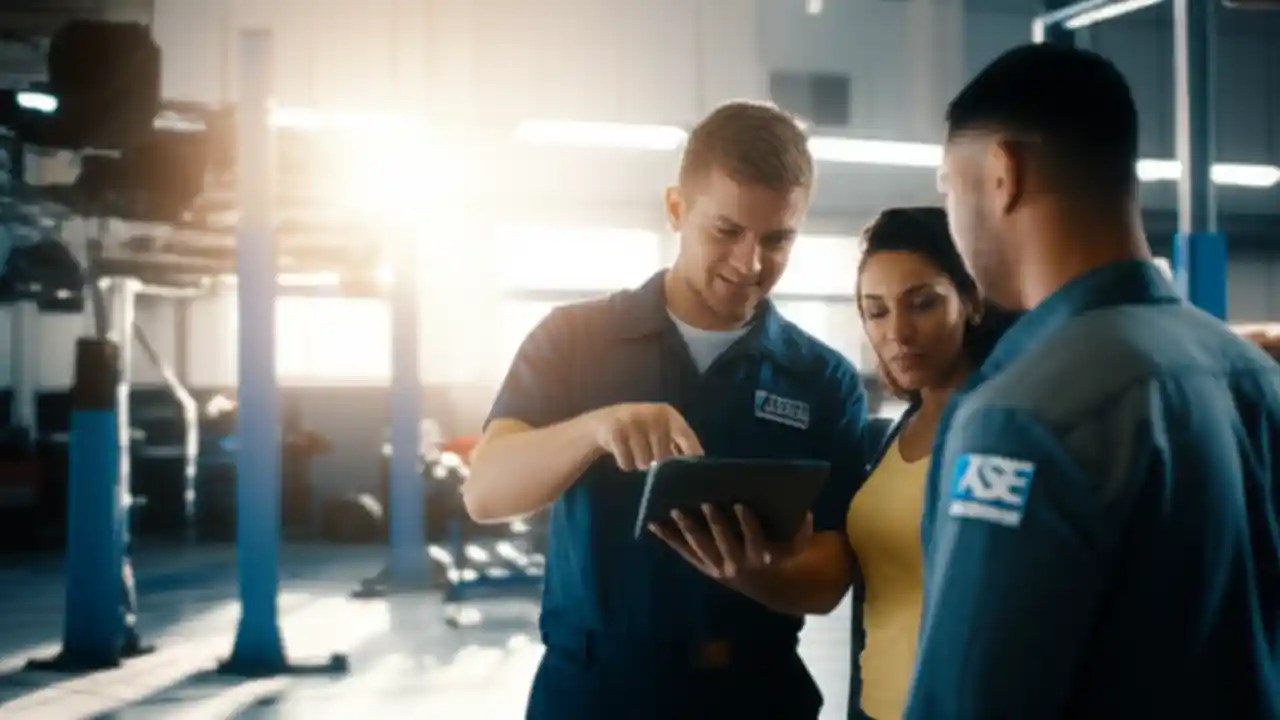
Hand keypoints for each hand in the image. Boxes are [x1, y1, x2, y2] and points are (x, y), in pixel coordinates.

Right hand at [589, 402, 704, 470]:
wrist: (605, 420)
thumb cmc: (642, 429)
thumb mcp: (662, 430)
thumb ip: (679, 445)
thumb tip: (697, 469)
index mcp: (669, 414)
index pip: (686, 438)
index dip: (691, 457)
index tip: (691, 474)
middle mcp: (653, 416)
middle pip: (664, 457)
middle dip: (657, 464)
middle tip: (650, 456)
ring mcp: (633, 423)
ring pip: (644, 463)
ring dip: (640, 464)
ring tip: (635, 452)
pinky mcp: (615, 433)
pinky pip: (627, 463)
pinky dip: (625, 464)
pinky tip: (623, 453)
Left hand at [649, 504, 813, 581]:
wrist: (760, 584)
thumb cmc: (776, 552)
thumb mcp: (793, 546)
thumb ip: (801, 531)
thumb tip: (804, 511)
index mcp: (759, 557)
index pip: (754, 540)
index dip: (747, 523)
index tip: (740, 504)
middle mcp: (736, 565)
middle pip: (723, 543)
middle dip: (715, 523)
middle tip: (706, 502)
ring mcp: (715, 567)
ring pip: (700, 547)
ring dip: (688, 529)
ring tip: (676, 509)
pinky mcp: (701, 565)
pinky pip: (683, 551)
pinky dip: (668, 537)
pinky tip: (654, 522)